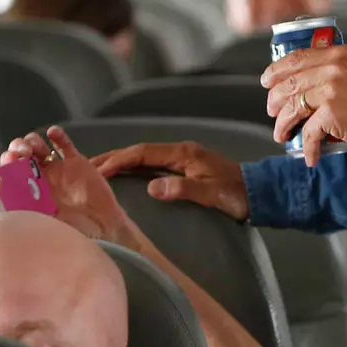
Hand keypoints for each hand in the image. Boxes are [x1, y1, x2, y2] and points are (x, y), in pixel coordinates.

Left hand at [1, 126, 132, 243]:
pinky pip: (64, 144)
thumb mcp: (45, 224)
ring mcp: (57, 168)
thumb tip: (6, 212)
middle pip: (21, 154)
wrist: (102, 225)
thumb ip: (29, 214)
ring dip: (32, 141)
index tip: (6, 163)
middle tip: (19, 153)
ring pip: (38, 146)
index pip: (11, 172)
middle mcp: (40, 177)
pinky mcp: (75, 162)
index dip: (6, 165)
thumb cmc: (75, 230)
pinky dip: (57, 136)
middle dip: (16, 149)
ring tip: (31, 146)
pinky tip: (52, 133)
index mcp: (30, 192)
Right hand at [91, 141, 249, 220]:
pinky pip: (152, 164)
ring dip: (122, 162)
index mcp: (184, 154)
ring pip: (144, 157)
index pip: (143, 153)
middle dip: (114, 158)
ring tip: (99, 169)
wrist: (259, 193)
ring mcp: (183, 158)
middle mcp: (181, 151)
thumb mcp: (211, 194)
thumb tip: (152, 188)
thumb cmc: (236, 195)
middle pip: (140, 151)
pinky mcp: (186, 167)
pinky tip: (125, 175)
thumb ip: (182, 190)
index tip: (98, 169)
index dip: (119, 160)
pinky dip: (134, 167)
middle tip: (87, 166)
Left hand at [262, 44, 346, 166]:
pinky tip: (310, 156)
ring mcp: (331, 89)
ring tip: (282, 135)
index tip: (267, 82)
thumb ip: (335, 73)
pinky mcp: (331, 113)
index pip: (297, 58)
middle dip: (275, 101)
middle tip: (273, 113)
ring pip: (292, 106)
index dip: (276, 71)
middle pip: (289, 82)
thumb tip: (304, 85)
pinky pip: (308, 132)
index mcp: (340, 54)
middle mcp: (334, 67)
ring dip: (283, 124)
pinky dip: (307, 147)